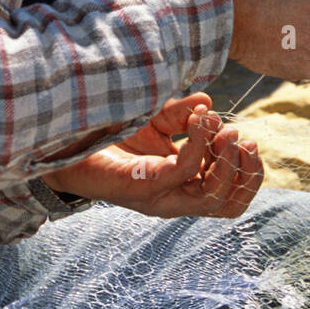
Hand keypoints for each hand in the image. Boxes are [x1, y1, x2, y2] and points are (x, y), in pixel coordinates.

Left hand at [40, 93, 263, 218]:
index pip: (229, 196)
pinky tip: (198, 121)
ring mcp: (158, 197)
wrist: (63, 141)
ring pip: (212, 196)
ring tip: (226, 130)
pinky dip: (198, 144)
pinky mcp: (141, 187)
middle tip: (243, 138)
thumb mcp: (153, 120)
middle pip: (228, 205)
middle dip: (246, 172)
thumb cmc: (107, 135)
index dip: (247, 171)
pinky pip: (183, 171)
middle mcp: (172, 198)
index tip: (245, 136)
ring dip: (226, 161)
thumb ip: (182, 114)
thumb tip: (208, 104)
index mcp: (180, 187)